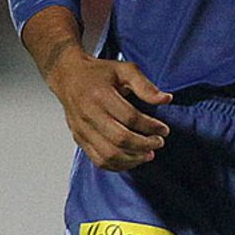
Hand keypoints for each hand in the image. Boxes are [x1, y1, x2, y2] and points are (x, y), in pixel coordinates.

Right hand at [46, 45, 171, 170]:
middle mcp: (89, 114)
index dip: (151, 126)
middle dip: (144, 145)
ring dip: (133, 159)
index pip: (130, 117)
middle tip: (158, 143)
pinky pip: (99, 160)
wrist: (68, 76)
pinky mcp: (79, 139)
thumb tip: (166, 99)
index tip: (163, 129)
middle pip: (120, 139)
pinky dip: (118, 165)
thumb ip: (145, 85)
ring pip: (109, 154)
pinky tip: (132, 159)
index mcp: (100, 95)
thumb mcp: (123, 70)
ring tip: (148, 154)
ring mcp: (82, 129)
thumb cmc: (97, 73)